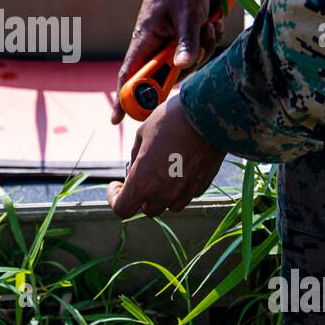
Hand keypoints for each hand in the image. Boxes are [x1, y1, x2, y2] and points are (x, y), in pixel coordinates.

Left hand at [107, 94, 225, 216]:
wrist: (208, 115)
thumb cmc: (171, 120)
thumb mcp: (143, 134)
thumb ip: (136, 158)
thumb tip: (134, 170)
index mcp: (143, 182)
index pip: (122, 209)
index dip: (115, 199)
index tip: (117, 185)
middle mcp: (163, 193)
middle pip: (147, 209)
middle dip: (141, 195)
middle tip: (142, 174)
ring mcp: (185, 192)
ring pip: (169, 206)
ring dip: (162, 194)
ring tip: (163, 170)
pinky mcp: (202, 186)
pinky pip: (187, 195)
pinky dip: (180, 187)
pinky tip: (181, 166)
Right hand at [111, 0, 223, 123]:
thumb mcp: (188, 13)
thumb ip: (186, 42)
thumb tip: (183, 68)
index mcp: (144, 40)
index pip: (128, 75)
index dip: (122, 99)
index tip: (117, 119)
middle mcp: (153, 44)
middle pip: (164, 74)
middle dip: (187, 64)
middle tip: (201, 38)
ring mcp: (167, 41)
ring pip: (184, 63)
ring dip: (200, 47)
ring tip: (208, 23)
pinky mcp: (180, 37)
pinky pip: (192, 51)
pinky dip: (204, 39)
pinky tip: (211, 22)